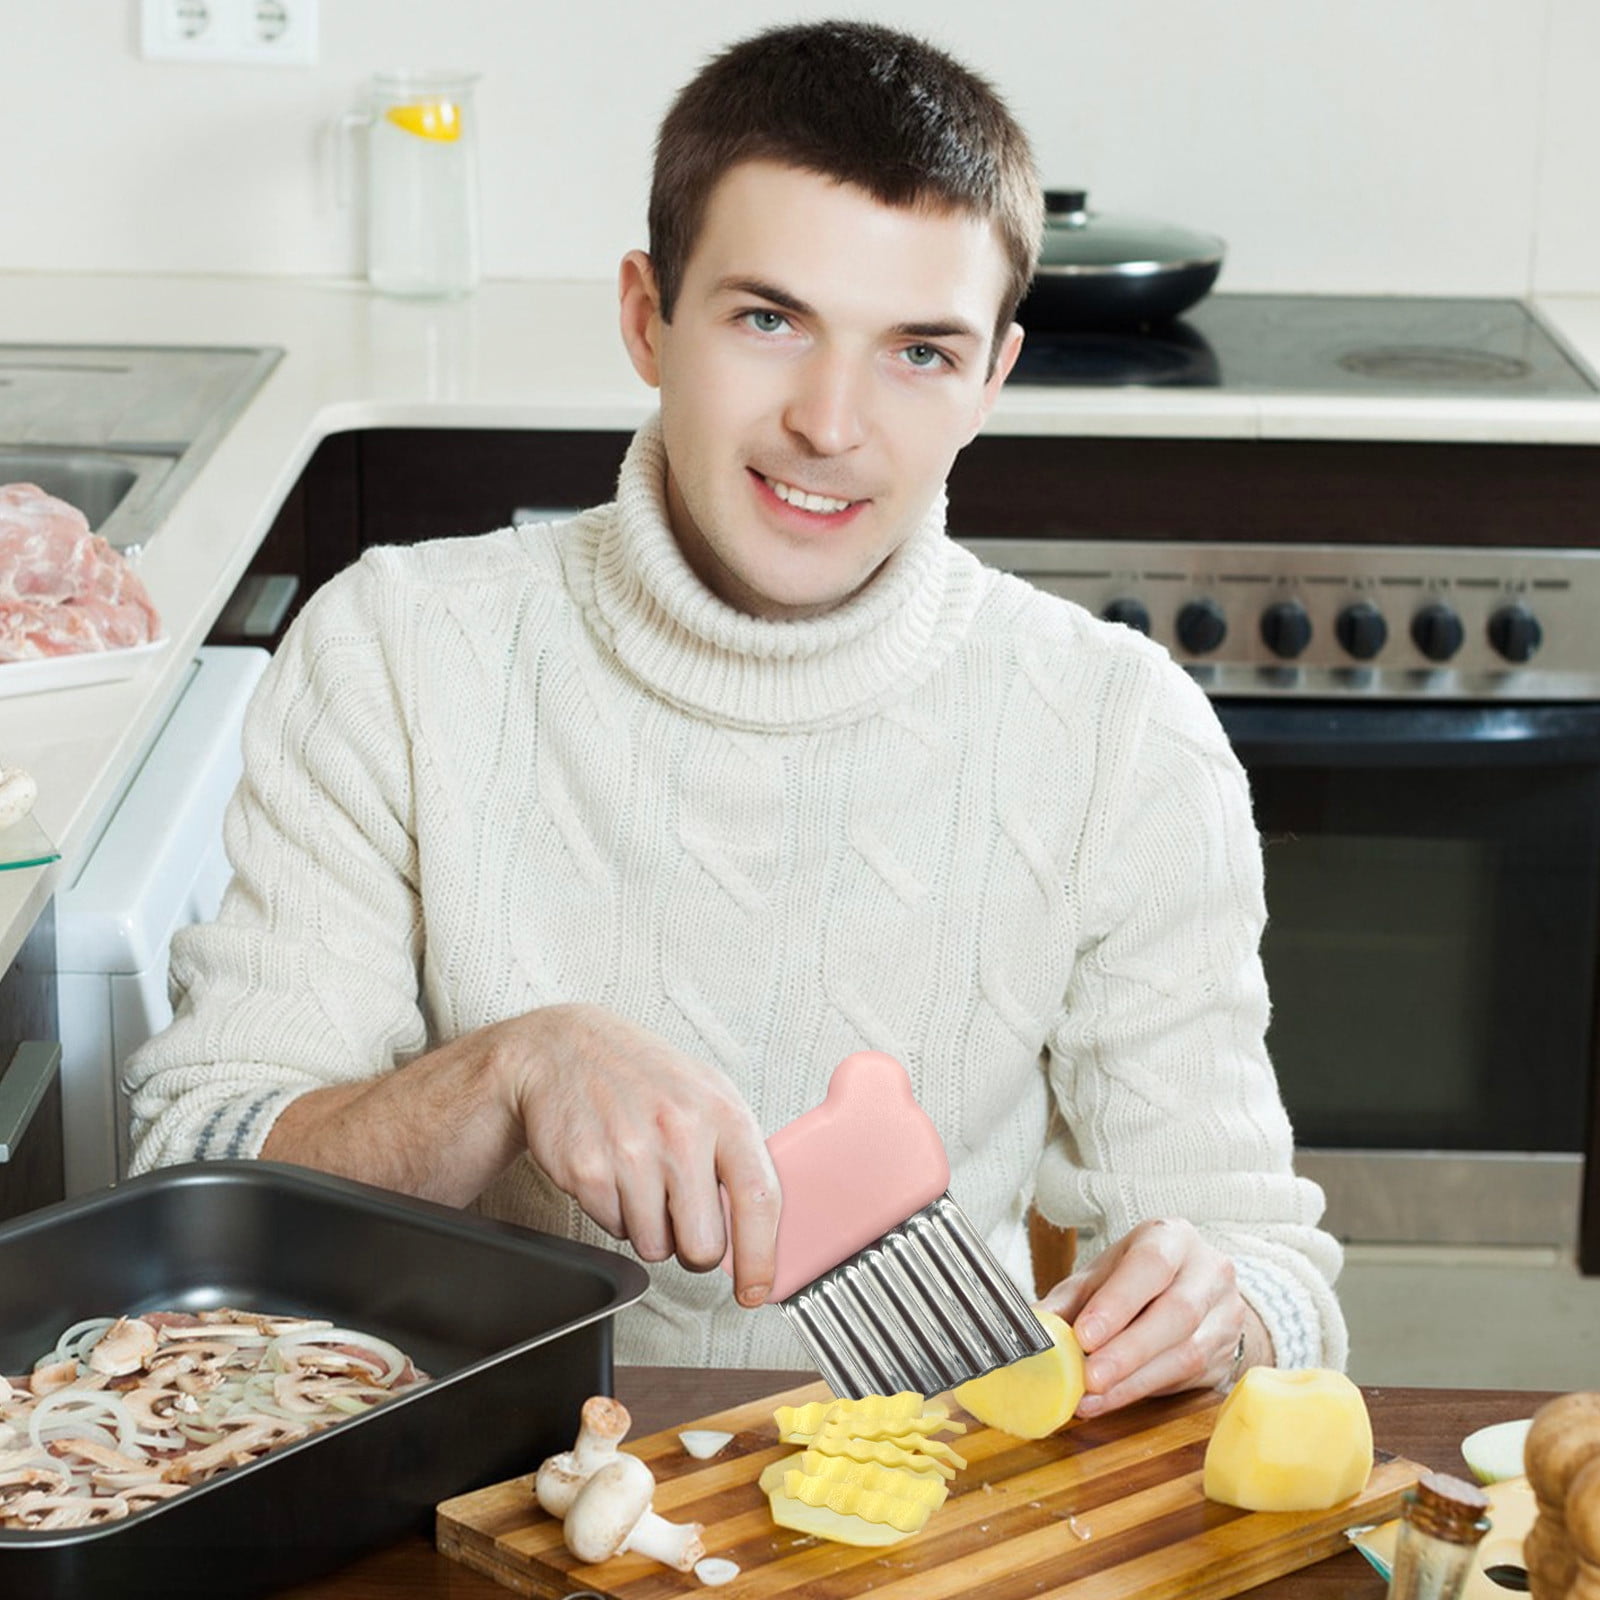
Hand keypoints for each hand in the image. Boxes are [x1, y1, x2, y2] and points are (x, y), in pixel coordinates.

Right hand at [496, 1003, 781, 1307]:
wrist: (563, 1050)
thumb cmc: (643, 1077)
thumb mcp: (705, 1094)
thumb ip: (735, 1154)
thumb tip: (758, 1229)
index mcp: (722, 1112)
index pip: (759, 1198)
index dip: (761, 1257)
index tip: (756, 1289)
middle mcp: (680, 1131)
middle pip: (703, 1245)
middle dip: (695, 1249)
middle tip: (682, 1219)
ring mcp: (631, 1151)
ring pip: (654, 1246)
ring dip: (649, 1227)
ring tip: (640, 1177)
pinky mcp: (587, 1170)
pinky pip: (612, 1229)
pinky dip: (613, 1212)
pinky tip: (611, 1170)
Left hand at [1038, 1218, 1269, 1416]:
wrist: (1198, 1289)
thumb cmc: (1140, 1278)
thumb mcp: (1104, 1275)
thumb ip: (1069, 1299)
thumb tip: (1032, 1325)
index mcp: (1173, 1238)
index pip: (1150, 1266)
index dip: (1118, 1303)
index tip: (1084, 1335)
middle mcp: (1208, 1271)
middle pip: (1176, 1313)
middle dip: (1128, 1350)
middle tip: (1088, 1377)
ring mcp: (1225, 1313)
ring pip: (1187, 1352)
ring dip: (1133, 1380)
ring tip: (1091, 1395)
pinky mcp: (1227, 1353)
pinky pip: (1188, 1378)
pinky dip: (1142, 1391)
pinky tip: (1109, 1401)